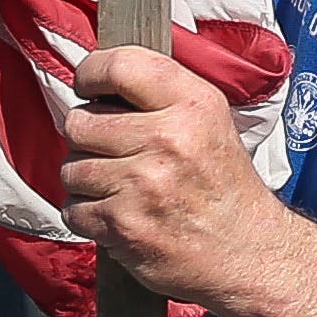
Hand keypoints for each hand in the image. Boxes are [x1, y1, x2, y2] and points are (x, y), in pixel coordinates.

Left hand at [61, 43, 316, 316]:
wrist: (244, 251)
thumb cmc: (222, 184)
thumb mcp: (211, 121)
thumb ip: (162, 96)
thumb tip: (100, 80)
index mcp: (193, 104)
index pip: (120, 66)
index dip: (91, 73)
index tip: (89, 87)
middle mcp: (168, 138)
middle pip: (80, 121)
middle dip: (85, 137)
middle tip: (109, 151)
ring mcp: (142, 183)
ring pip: (71, 167)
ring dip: (85, 180)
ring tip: (117, 187)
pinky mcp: (122, 225)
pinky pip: (73, 209)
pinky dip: (86, 215)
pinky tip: (115, 214)